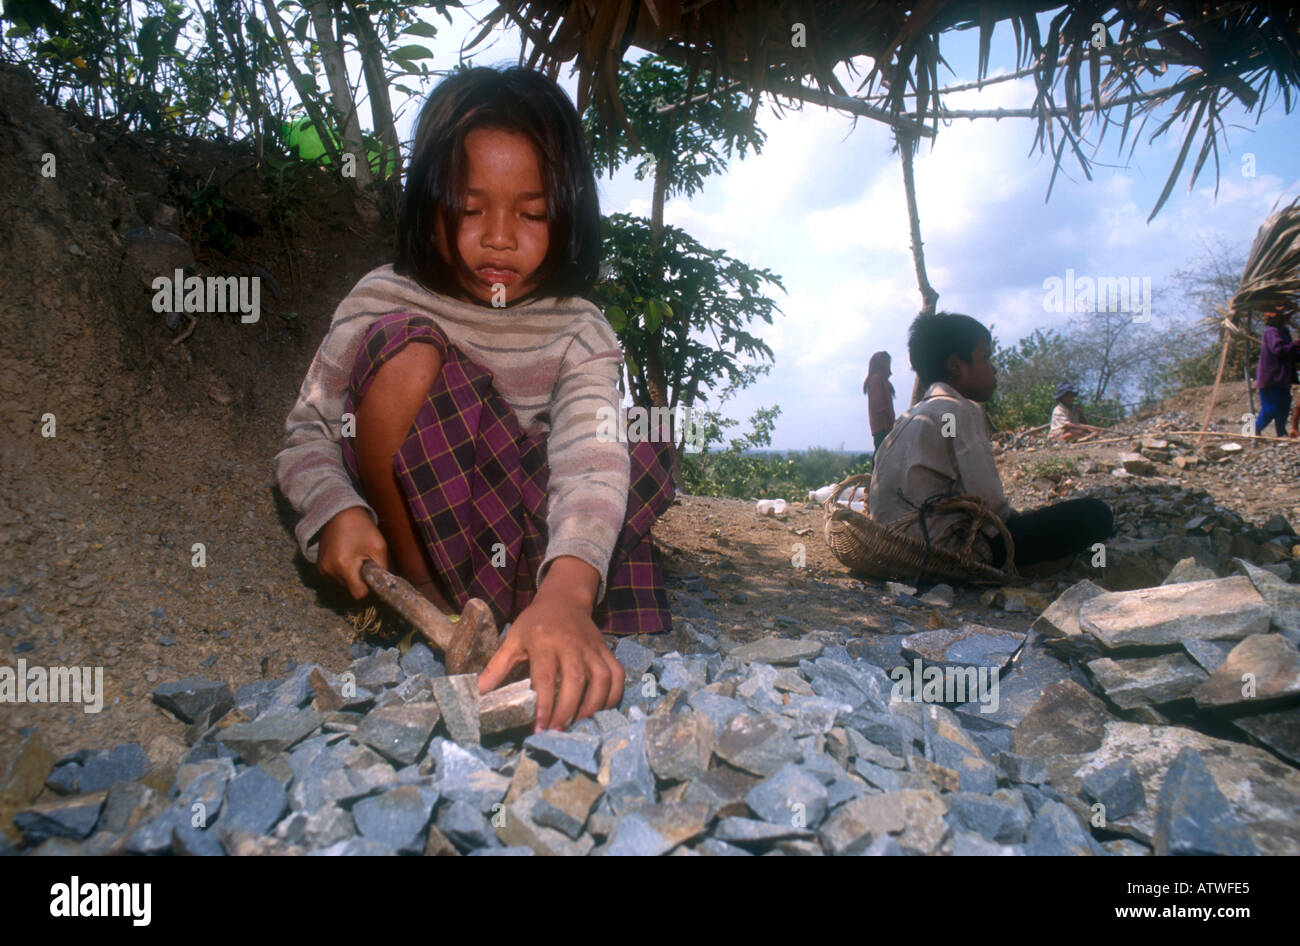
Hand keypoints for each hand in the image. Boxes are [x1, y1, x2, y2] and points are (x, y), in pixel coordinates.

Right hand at [317, 506, 387, 598]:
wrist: (340, 513)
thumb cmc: (361, 528)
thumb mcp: (378, 546)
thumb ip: (382, 568)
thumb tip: (385, 585)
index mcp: (343, 565)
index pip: (358, 593)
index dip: (368, 588)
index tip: (372, 577)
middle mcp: (329, 570)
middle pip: (350, 588)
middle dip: (360, 579)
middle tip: (364, 561)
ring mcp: (322, 569)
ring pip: (343, 584)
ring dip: (351, 575)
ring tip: (354, 556)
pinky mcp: (319, 566)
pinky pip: (335, 577)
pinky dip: (343, 571)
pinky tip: (346, 556)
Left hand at [478, 557, 623, 730]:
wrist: (564, 599)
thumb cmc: (535, 622)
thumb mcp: (513, 639)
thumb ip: (496, 667)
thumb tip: (476, 693)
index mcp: (543, 642)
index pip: (546, 678)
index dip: (544, 705)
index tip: (538, 729)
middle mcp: (570, 644)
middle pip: (575, 681)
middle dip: (566, 711)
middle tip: (556, 732)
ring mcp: (592, 648)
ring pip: (601, 679)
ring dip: (591, 706)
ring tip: (577, 725)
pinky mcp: (606, 650)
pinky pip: (617, 674)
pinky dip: (613, 695)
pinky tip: (600, 710)